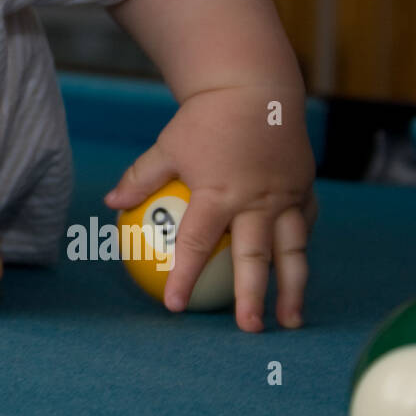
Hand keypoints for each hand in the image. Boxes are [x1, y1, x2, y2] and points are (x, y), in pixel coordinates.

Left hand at [103, 84, 317, 331]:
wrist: (256, 87)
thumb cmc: (205, 118)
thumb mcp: (168, 145)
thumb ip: (141, 177)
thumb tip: (110, 203)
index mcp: (220, 192)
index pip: (198, 244)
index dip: (186, 276)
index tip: (175, 305)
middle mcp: (258, 200)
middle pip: (255, 258)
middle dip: (252, 297)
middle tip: (247, 328)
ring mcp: (287, 196)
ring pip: (293, 251)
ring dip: (293, 289)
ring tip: (290, 322)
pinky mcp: (304, 189)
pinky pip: (304, 227)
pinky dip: (300, 251)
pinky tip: (297, 274)